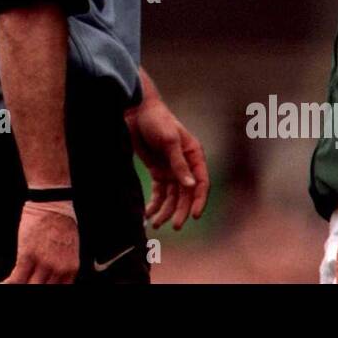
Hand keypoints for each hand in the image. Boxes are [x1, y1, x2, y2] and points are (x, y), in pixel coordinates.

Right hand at [1, 202, 78, 283]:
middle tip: (27, 282)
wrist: (53, 203)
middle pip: (43, 289)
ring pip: (30, 287)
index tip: (38, 285)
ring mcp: (43, 263)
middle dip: (33, 287)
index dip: (47, 289)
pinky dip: (8, 284)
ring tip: (14, 284)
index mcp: (71, 268)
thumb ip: (63, 266)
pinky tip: (2, 284)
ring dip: (21, 286)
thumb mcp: (70, 248)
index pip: (59, 290)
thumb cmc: (61, 222)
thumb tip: (52, 278)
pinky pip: (17, 279)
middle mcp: (58, 269)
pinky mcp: (28, 255)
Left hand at [125, 99, 208, 228]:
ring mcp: (171, 170)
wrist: (136, 112)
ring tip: (156, 223)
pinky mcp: (157, 171)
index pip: (201, 183)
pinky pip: (159, 192)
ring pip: (171, 196)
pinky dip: (155, 203)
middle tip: (174, 225)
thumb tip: (190, 187)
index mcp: (194, 156)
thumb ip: (179, 164)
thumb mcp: (170, 141)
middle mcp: (185, 165)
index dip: (199, 200)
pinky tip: (148, 213)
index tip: (194, 216)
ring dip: (165, 210)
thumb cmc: (157, 120)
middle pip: (186, 194)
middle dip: (180, 210)